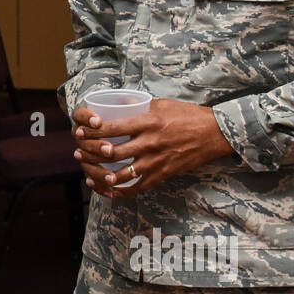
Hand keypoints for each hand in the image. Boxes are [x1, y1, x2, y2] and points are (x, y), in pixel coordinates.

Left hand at [71, 98, 234, 197]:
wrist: (214, 134)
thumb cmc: (188, 116)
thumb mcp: (162, 104)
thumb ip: (139, 104)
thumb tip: (118, 101)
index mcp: (148, 122)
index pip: (112, 128)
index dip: (92, 132)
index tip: (80, 132)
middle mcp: (149, 143)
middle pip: (112, 152)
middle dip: (90, 153)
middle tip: (78, 152)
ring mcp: (156, 161)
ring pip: (122, 174)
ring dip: (102, 175)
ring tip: (89, 172)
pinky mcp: (163, 175)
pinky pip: (138, 187)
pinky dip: (121, 191)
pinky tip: (109, 189)